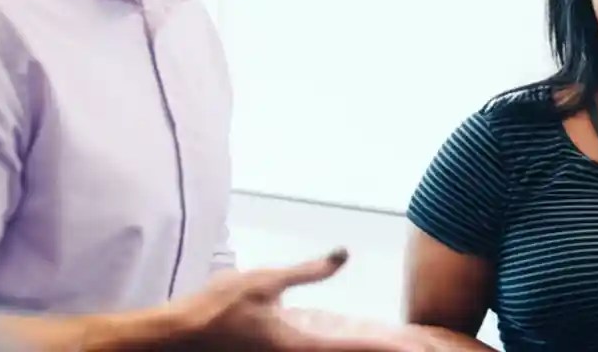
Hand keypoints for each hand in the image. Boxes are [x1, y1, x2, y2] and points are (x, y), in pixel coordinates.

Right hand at [168, 248, 422, 350]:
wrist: (173, 339)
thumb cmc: (215, 310)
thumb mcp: (265, 281)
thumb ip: (308, 272)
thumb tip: (344, 255)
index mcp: (300, 345)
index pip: (356, 347)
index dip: (390, 347)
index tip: (419, 348)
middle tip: (424, 349)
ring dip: (362, 351)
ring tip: (398, 346)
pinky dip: (342, 349)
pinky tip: (349, 344)